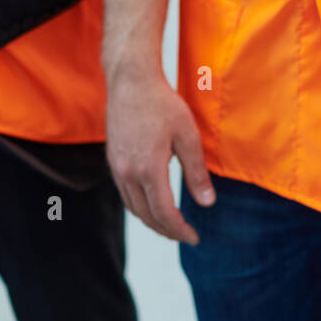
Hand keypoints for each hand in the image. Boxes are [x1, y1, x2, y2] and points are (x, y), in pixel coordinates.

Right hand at [106, 72, 214, 243]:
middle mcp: (128, 173)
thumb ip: (196, 172)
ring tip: (172, 226)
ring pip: (134, 208)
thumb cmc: (163, 104)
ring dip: (153, 222)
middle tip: (186, 236)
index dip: (180, 230)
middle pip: (147, 216)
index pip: (164, 213)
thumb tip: (207, 203)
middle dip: (167, 231)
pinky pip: (126, 195)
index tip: (194, 238)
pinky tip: (154, 205)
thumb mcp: (188, 136)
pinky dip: (141, 207)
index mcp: (148, 169)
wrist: (131, 83)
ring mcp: (117, 168)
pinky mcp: (113, 162)